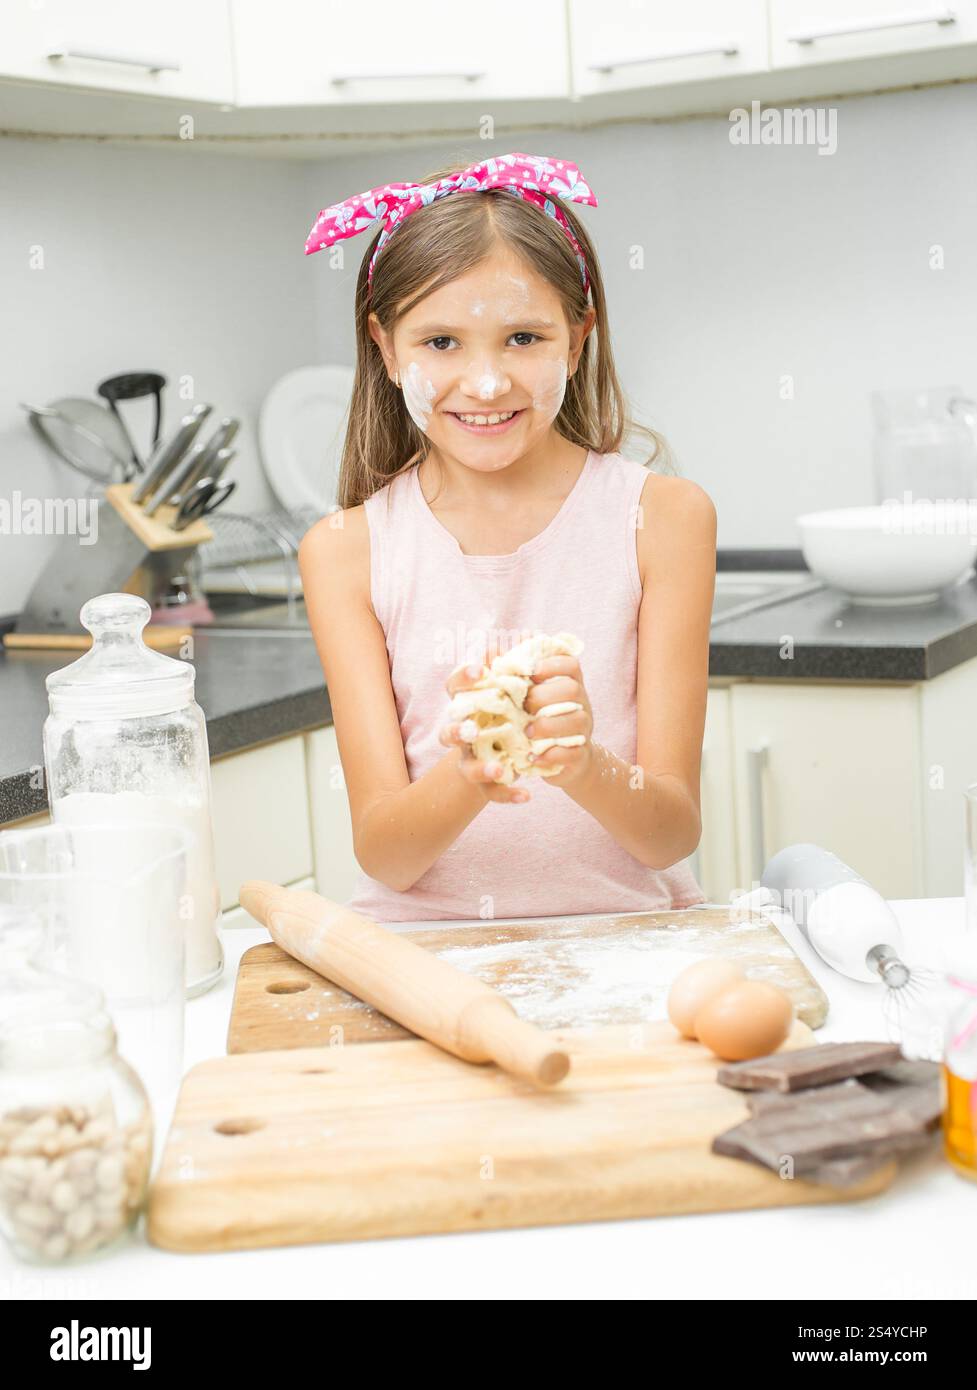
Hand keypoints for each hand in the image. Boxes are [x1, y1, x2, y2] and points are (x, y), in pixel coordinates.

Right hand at [439, 649, 530, 804]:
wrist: (503, 758)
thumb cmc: (504, 715)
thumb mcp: (510, 692)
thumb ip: (514, 668)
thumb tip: (528, 634)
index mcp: (467, 708)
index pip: (454, 691)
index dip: (461, 680)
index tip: (476, 669)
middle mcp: (462, 735)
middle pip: (449, 734)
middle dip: (458, 732)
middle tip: (472, 729)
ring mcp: (471, 761)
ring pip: (468, 767)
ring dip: (482, 768)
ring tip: (501, 768)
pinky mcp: (486, 784)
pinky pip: (494, 792)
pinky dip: (509, 795)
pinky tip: (527, 795)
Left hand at [523, 653, 594, 788]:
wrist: (565, 761)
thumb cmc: (541, 722)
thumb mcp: (532, 700)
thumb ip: (517, 679)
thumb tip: (492, 652)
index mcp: (570, 686)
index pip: (571, 665)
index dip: (552, 664)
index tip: (531, 672)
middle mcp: (581, 705)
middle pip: (573, 689)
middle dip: (544, 696)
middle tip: (524, 706)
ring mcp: (584, 730)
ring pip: (577, 720)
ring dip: (548, 725)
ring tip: (528, 732)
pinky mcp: (581, 755)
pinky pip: (573, 752)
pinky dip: (552, 755)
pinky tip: (534, 757)